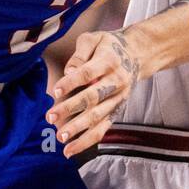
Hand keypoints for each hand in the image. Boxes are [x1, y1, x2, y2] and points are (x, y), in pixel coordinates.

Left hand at [45, 30, 144, 157]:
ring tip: (60, 138)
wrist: (138, 54)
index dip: (71, 83)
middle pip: (93, 97)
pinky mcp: (117, 111)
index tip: (55, 91)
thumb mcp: (94, 39)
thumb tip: (68, 72)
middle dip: (71, 108)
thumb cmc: (108, 45)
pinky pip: (103, 128)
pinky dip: (88, 140)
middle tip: (50, 117)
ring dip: (79, 129)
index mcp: (109, 61)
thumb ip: (80, 54)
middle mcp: (117, 81)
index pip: (88, 74)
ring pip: (98, 117)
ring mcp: (119, 98)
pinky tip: (71, 149)